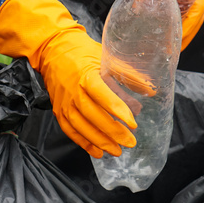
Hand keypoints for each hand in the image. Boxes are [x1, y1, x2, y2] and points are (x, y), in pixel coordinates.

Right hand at [0, 0, 136, 157]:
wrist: (53, 50)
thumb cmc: (83, 53)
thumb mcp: (106, 57)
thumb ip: (128, 74)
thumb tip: (150, 90)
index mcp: (87, 76)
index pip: (104, 97)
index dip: (119, 111)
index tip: (133, 123)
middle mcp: (74, 92)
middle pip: (94, 116)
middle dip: (113, 132)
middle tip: (131, 142)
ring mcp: (65, 103)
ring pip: (82, 127)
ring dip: (100, 142)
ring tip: (117, 151)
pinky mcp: (59, 111)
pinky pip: (71, 131)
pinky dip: (84, 144)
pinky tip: (98, 153)